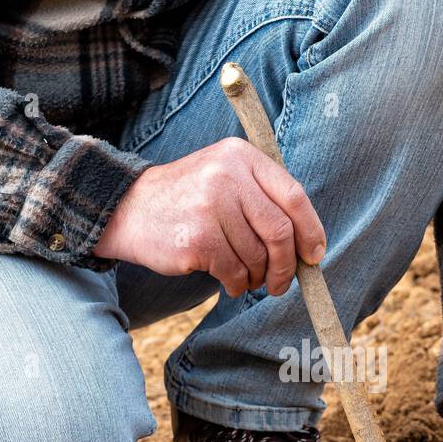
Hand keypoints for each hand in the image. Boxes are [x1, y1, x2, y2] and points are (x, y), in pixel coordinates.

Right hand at [94, 138, 325, 297]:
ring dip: (257, 277)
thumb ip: (262, 197)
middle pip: (280, 231)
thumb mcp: (224, 176)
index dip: (311, 231)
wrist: (128, 208)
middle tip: (282, 282)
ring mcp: (211, 207)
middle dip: (286, 265)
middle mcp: (227, 176)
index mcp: (241, 156)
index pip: (294, 196)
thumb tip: (307, 244)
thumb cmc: (188, 200)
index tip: (314, 255)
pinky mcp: (197, 238)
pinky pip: (234, 272)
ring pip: (257, 256)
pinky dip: (237, 284)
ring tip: (247, 278)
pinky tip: (228, 282)